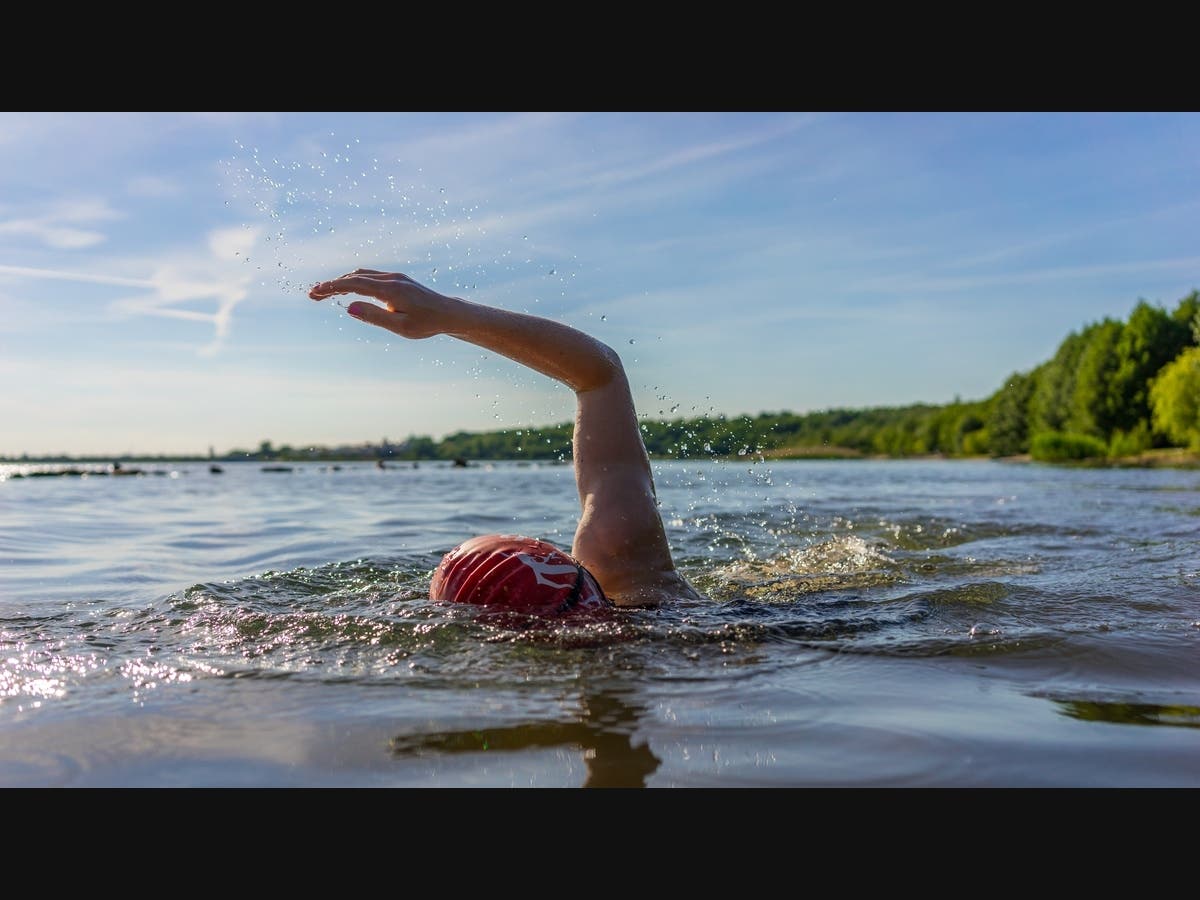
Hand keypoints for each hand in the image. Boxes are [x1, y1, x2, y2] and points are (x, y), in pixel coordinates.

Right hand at [309, 269, 456, 339]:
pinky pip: (370, 276)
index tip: (315, 293)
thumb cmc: (426, 324)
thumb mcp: (400, 326)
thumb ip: (374, 316)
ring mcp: (395, 277)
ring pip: (361, 274)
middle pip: (354, 277)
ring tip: (324, 293)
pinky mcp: (397, 279)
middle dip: (331, 285)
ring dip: (341, 282)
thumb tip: (349, 307)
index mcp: (390, 289)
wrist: (448, 314)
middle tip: (312, 295)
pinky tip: (346, 289)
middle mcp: (391, 278)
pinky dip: (354, 281)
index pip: (354, 284)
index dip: (332, 287)